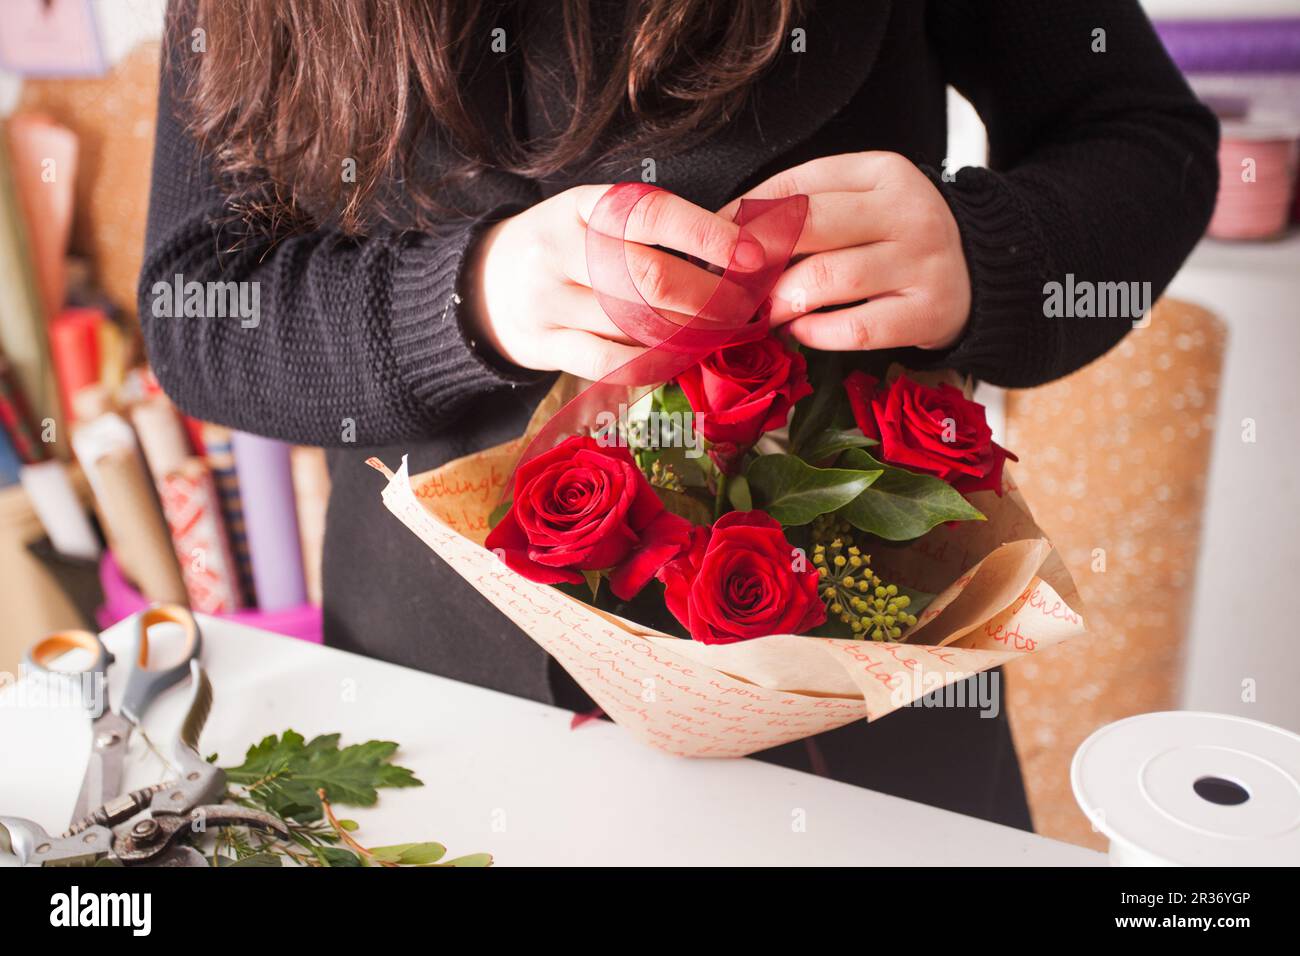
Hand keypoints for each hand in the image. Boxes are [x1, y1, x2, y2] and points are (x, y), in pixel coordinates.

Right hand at [466, 185, 761, 381]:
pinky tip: (681, 360)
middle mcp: (557, 250)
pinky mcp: (543, 346)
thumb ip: (647, 231)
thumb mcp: (591, 219)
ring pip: (632, 325)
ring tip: (724, 335)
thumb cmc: (562, 248)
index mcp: (580, 206)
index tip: (753, 256)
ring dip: (689, 334)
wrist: (483, 285)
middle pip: (648, 277)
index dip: (707, 234)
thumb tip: (732, 254)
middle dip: (709, 296)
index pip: (651, 214)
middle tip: (746, 307)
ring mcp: (546, 301)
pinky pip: (610, 363)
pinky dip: (653, 364)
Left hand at [719, 152, 971, 350]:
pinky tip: (801, 331)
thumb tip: (728, 234)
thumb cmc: (899, 238)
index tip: (713, 238)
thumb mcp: (865, 201)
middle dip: (757, 256)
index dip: (745, 214)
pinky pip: (855, 328)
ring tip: (765, 310)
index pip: (798, 185)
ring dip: (781, 299)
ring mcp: (921, 263)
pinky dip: (816, 334)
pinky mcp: (927, 313)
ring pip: (828, 279)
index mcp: (884, 172)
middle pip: (810, 226)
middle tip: (730, 280)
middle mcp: (907, 211)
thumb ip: (808, 207)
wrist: (982, 273)